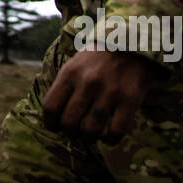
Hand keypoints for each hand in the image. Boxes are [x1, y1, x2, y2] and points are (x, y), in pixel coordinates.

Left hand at [41, 50, 157, 143]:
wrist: (131, 43)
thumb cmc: (98, 58)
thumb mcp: (74, 64)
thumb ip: (63, 87)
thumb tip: (52, 117)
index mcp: (70, 73)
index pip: (50, 107)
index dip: (50, 123)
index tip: (55, 127)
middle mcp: (87, 83)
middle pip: (69, 123)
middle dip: (70, 133)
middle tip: (76, 131)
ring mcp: (109, 92)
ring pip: (90, 131)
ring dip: (89, 138)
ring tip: (91, 133)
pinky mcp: (130, 100)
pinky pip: (116, 132)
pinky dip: (110, 140)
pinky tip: (108, 135)